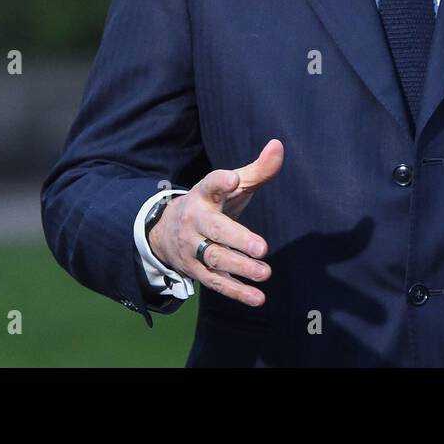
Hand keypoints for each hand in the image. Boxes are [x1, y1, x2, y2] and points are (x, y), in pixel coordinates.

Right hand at [148, 138, 283, 306]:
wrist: (165, 230)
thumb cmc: (212, 203)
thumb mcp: (231, 185)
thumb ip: (257, 169)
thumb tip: (278, 145)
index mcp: (204, 195)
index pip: (210, 184)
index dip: (220, 181)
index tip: (232, 178)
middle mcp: (195, 220)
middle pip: (215, 230)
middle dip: (237, 239)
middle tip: (261, 248)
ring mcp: (192, 247)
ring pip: (213, 258)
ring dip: (239, 268)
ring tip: (264, 273)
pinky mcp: (195, 270)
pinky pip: (215, 282)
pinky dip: (236, 291)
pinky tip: (257, 298)